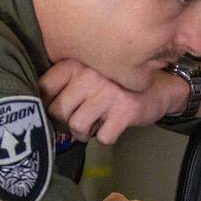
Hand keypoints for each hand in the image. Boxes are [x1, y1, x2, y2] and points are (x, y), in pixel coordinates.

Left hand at [39, 60, 188, 143]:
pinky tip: (112, 126)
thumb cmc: (116, 84)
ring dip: (85, 134)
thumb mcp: (88, 74)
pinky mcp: (124, 111)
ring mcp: (107, 93)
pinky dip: (105, 138)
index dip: (48, 104)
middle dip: (66, 124)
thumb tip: (39, 111)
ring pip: (77, 127)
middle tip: (78, 122)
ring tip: (94, 126)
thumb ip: (64, 84)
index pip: (44, 87)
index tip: (58, 109)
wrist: (160, 86)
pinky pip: (102, 137)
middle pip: (58, 111)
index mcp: (76, 63)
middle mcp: (89, 74)